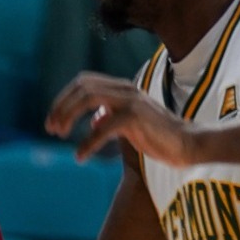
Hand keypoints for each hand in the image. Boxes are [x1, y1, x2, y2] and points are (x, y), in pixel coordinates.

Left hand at [45, 71, 199, 162]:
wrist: (188, 144)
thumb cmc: (158, 137)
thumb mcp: (129, 124)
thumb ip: (111, 118)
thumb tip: (93, 120)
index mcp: (121, 89)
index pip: (83, 83)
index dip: (63, 99)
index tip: (52, 120)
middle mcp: (125, 89)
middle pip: (81, 87)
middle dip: (61, 107)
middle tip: (51, 129)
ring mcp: (130, 101)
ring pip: (88, 99)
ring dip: (68, 117)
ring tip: (60, 136)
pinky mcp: (135, 118)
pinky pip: (102, 128)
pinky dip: (87, 143)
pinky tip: (80, 156)